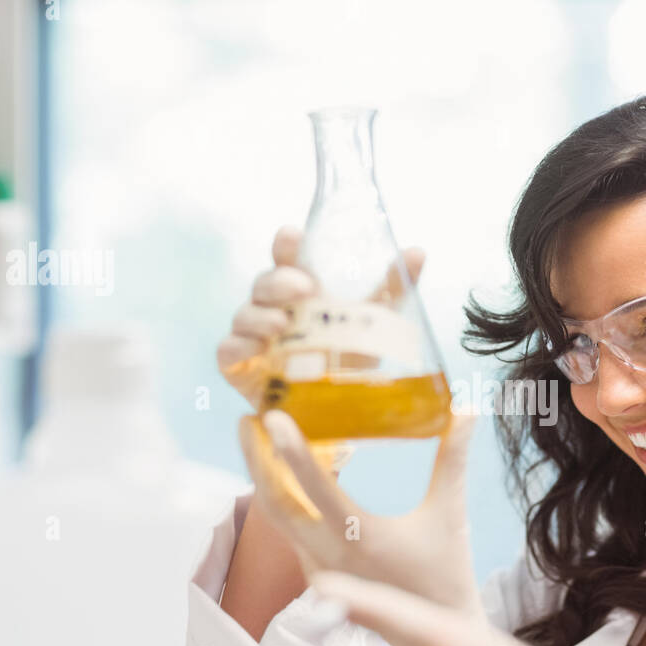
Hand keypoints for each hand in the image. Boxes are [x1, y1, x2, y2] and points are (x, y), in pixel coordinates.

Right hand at [217, 224, 425, 424]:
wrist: (334, 409)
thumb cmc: (347, 354)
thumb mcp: (374, 320)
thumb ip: (394, 287)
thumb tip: (418, 252)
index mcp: (301, 289)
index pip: (287, 257)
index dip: (286, 244)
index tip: (294, 236)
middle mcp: (273, 308)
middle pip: (264, 283)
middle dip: (279, 281)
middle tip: (303, 288)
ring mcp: (253, 336)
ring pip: (244, 315)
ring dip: (260, 316)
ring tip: (283, 325)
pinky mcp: (240, 367)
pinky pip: (228, 352)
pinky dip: (237, 348)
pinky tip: (255, 350)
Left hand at [238, 409, 481, 617]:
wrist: (439, 631)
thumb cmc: (447, 572)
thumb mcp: (450, 512)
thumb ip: (453, 459)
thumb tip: (469, 410)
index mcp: (362, 537)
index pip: (316, 487)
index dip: (290, 450)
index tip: (271, 416)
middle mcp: (330, 555)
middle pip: (276, 502)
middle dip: (255, 458)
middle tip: (248, 418)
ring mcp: (319, 567)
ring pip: (278, 517)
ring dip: (264, 476)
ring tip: (256, 436)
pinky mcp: (317, 573)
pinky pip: (290, 529)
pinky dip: (283, 496)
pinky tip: (284, 470)